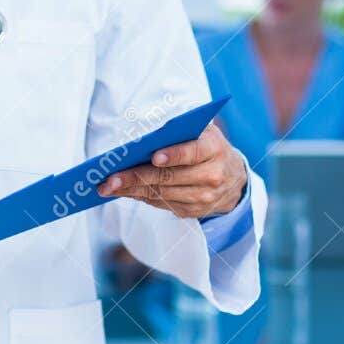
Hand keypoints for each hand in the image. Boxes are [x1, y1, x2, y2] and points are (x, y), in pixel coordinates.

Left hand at [97, 120, 248, 219]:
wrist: (234, 178)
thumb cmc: (208, 147)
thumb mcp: (203, 131)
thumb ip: (180, 131)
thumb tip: (145, 140)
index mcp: (214, 149)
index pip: (193, 152)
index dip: (174, 155)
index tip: (153, 157)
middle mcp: (211, 175)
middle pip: (169, 177)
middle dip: (136, 177)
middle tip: (110, 178)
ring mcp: (203, 197)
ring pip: (161, 194)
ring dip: (131, 190)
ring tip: (108, 186)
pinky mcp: (193, 211)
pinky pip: (162, 205)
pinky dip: (141, 197)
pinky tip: (123, 192)